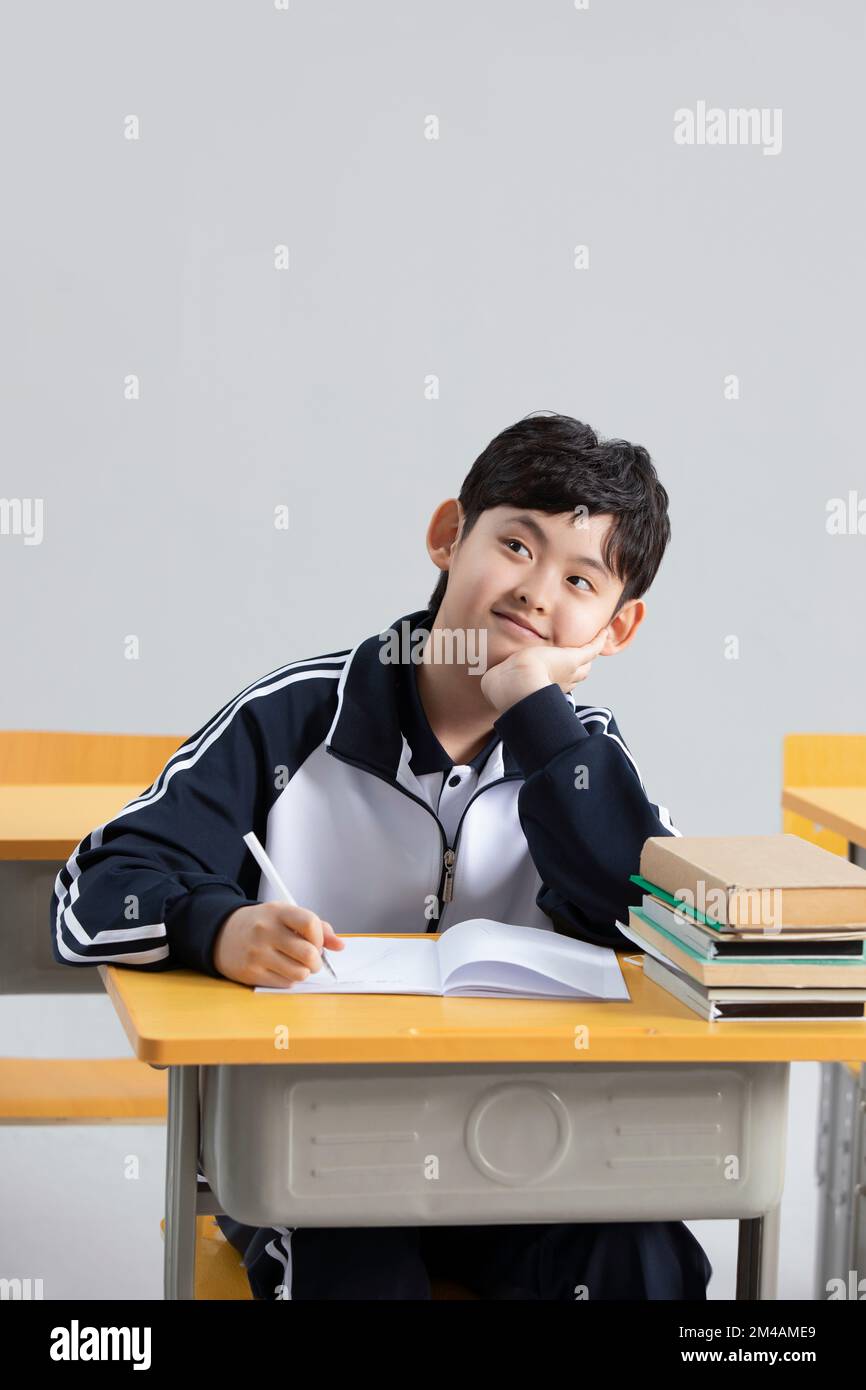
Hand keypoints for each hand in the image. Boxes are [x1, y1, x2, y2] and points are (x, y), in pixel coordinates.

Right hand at [212, 901, 345, 986]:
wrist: (222, 934)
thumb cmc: (261, 924)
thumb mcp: (285, 915)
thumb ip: (316, 926)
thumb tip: (340, 945)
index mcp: (278, 912)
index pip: (310, 923)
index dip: (321, 937)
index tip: (318, 943)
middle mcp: (266, 931)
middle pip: (309, 954)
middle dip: (317, 961)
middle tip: (312, 959)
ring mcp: (257, 953)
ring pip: (300, 973)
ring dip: (304, 972)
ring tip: (296, 965)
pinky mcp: (251, 973)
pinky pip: (285, 984)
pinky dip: (289, 980)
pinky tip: (281, 969)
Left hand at [480, 625, 609, 713]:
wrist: (516, 686)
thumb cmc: (502, 690)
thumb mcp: (496, 682)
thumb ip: (493, 681)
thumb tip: (482, 682)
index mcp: (542, 690)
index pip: (554, 683)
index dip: (557, 678)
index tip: (558, 674)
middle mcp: (558, 684)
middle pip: (576, 676)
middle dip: (579, 669)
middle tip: (582, 661)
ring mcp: (568, 671)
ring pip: (585, 664)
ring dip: (589, 654)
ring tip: (594, 645)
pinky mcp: (572, 658)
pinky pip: (591, 648)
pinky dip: (598, 640)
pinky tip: (602, 631)